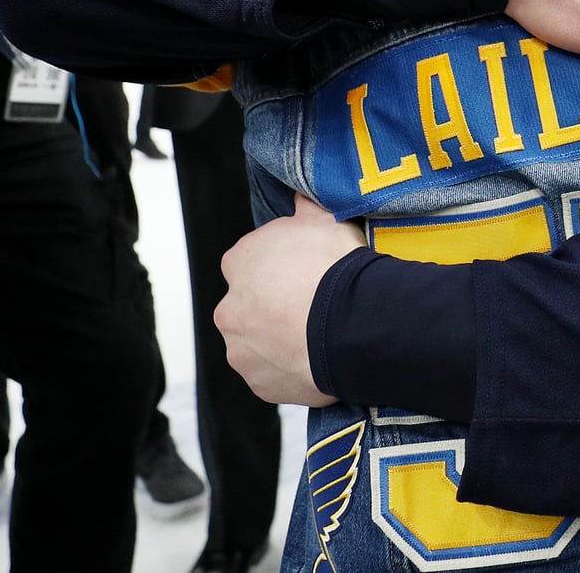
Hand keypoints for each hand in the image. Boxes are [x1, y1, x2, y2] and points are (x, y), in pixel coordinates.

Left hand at [215, 194, 367, 406]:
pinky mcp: (259, 385)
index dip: (278, 269)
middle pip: (248, 307)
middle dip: (273, 308)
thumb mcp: (324, 219)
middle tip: (311, 308)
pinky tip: (317, 358)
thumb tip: (299, 195)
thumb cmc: (335, 266)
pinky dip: (290, 369)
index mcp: (239, 262)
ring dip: (279, 341)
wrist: (350, 323)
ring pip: (258, 344)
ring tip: (317, 337)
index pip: (249, 263)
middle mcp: (229, 309)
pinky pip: (274, 374)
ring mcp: (242, 351)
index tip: (302, 274)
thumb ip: (304, 207)